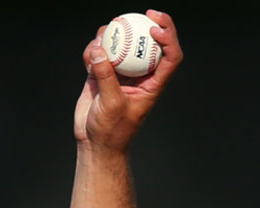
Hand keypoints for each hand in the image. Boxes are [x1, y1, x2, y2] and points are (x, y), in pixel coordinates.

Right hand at [72, 11, 180, 150]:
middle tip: (133, 14)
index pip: (170, 57)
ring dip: (111, 36)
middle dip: (144, 25)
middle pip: (148, 44)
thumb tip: (100, 50)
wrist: (94, 142)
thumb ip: (106, 76)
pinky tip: (89, 54)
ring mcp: (121, 73)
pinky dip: (93, 50)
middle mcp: (140, 76)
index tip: (154, 28)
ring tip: (102, 36)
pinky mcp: (102, 73)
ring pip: (121, 45)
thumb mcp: (111, 104)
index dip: (168, 38)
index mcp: (153, 84)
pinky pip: (100, 53)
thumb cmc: (111, 131)